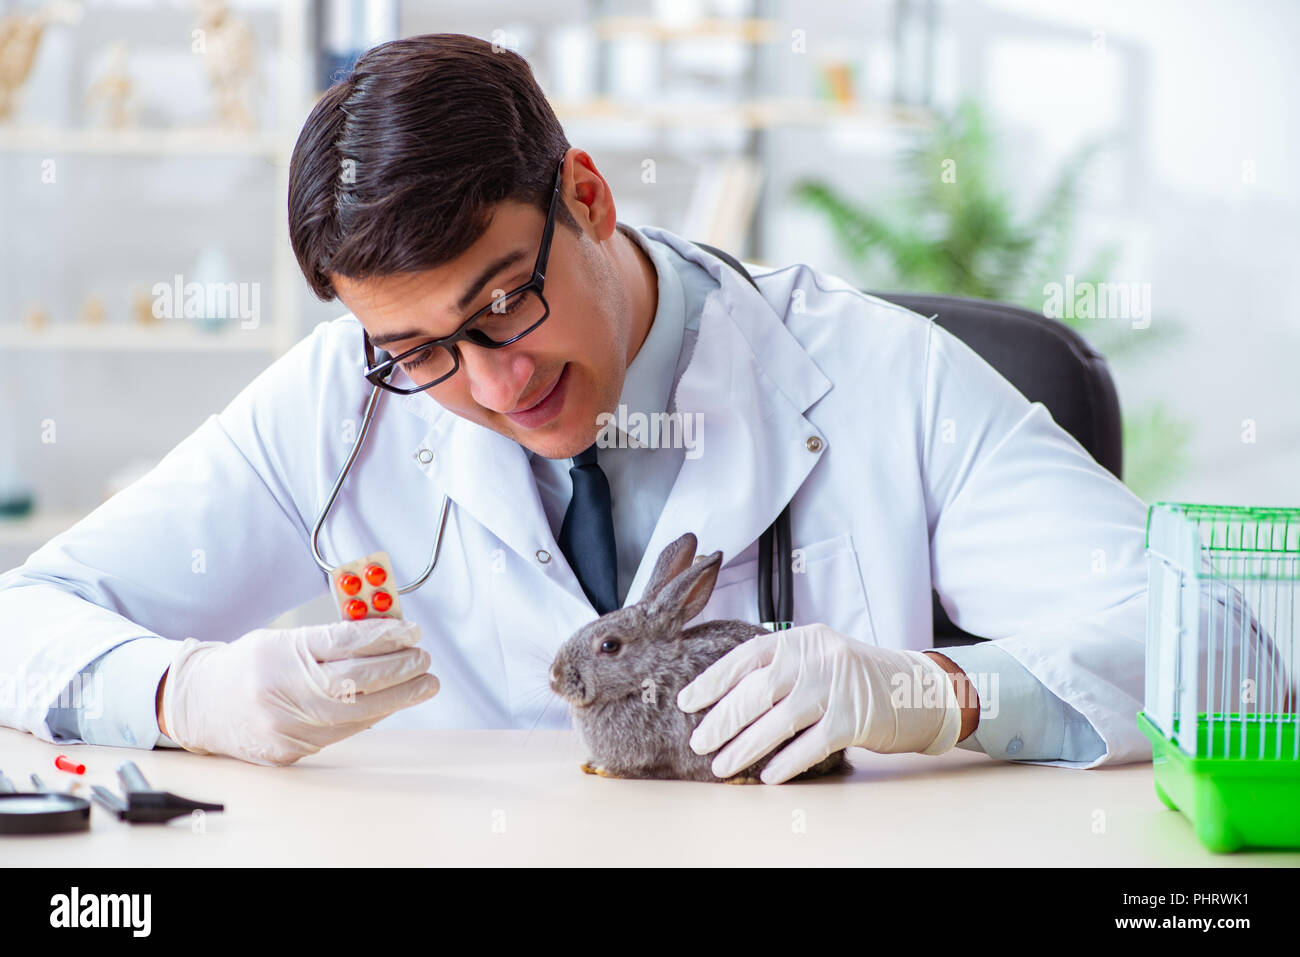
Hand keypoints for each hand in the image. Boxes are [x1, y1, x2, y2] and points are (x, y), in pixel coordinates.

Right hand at [160, 618, 438, 766]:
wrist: (198, 706)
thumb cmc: (247, 665)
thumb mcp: (281, 638)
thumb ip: (329, 638)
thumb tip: (386, 636)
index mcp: (279, 654)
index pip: (344, 643)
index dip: (384, 637)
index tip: (412, 632)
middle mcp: (282, 692)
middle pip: (355, 680)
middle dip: (399, 669)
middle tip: (423, 658)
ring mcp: (286, 726)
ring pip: (356, 713)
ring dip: (398, 697)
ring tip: (423, 683)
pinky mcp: (290, 751)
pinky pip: (342, 732)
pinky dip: (372, 715)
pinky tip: (392, 702)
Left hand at [677, 623, 962, 783]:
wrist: (915, 690)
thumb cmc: (854, 678)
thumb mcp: (817, 657)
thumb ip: (779, 668)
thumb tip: (724, 698)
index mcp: (802, 639)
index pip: (747, 656)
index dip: (713, 680)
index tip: (688, 702)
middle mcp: (818, 657)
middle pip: (758, 690)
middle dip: (723, 719)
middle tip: (698, 742)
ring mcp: (838, 688)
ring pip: (779, 720)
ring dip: (745, 746)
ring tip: (721, 766)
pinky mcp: (855, 720)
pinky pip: (811, 745)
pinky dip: (785, 762)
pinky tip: (766, 775)